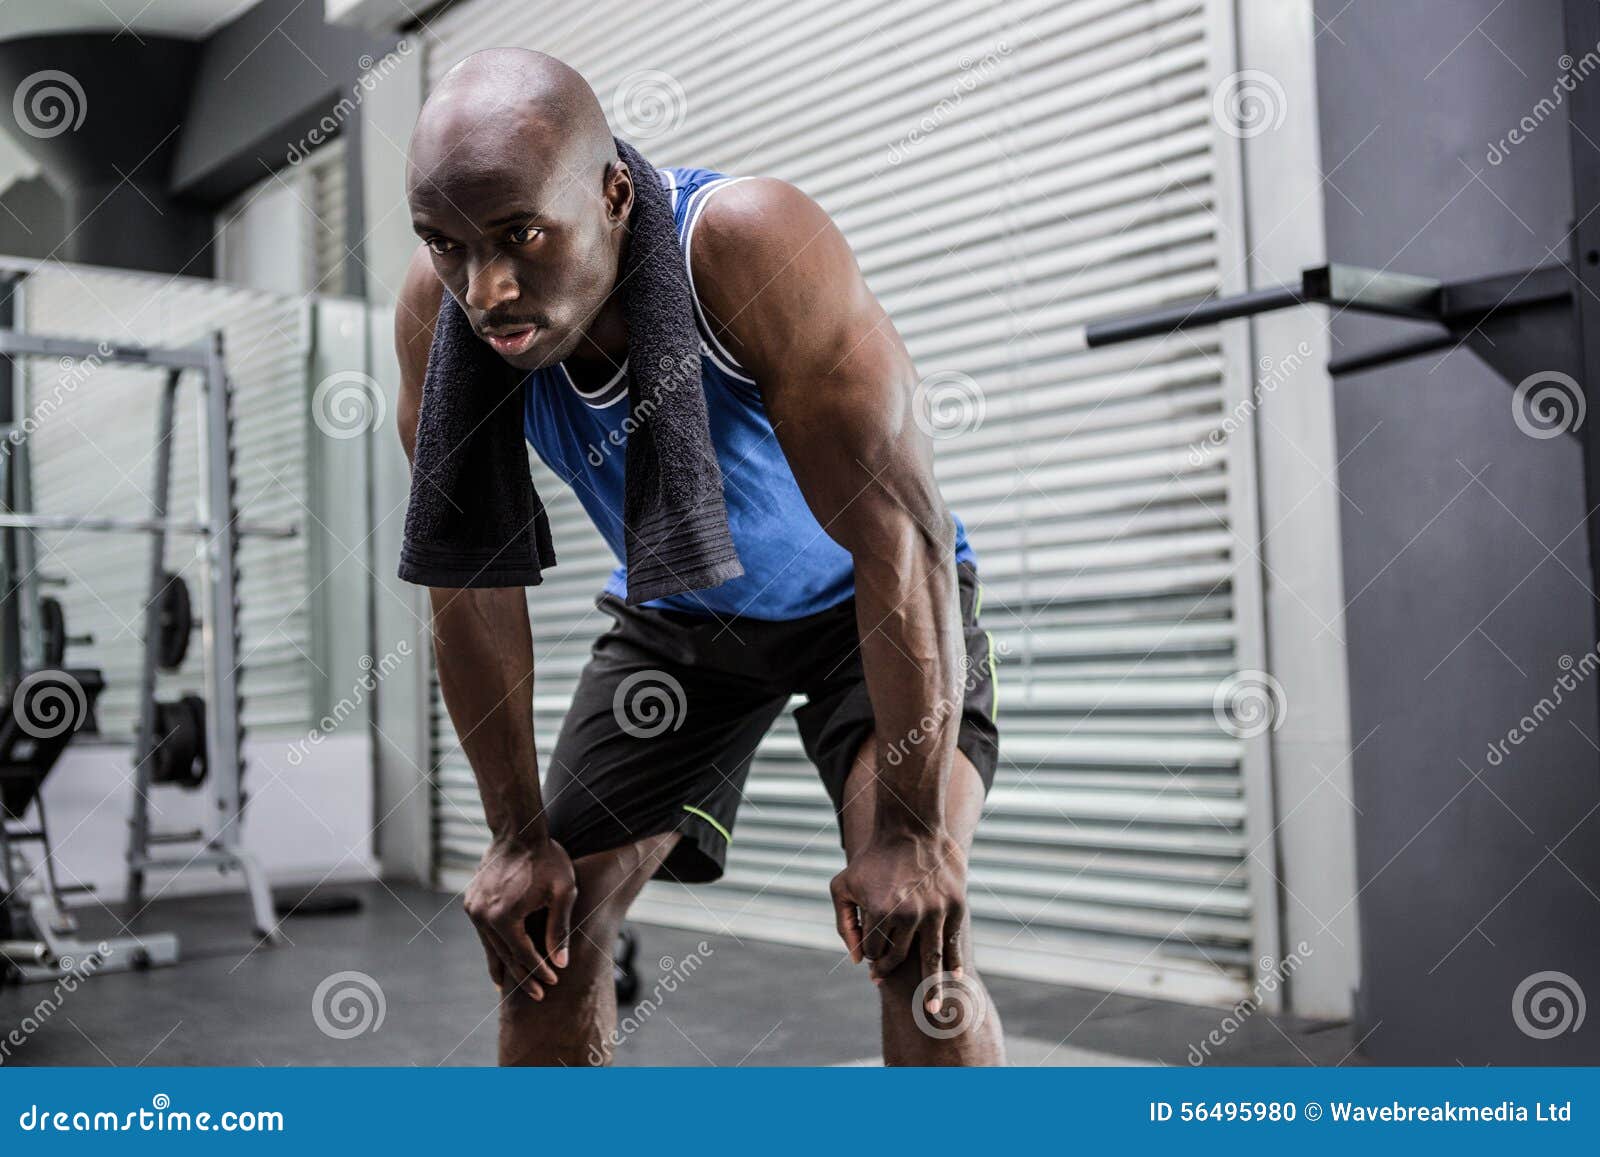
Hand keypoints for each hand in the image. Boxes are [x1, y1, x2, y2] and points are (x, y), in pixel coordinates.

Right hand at [463, 837, 577, 999]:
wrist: (518, 831)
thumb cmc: (547, 860)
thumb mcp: (562, 892)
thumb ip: (560, 928)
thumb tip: (561, 963)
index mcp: (503, 917)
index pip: (524, 954)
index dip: (539, 971)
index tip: (553, 983)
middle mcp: (482, 916)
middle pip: (505, 956)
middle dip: (523, 976)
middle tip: (539, 995)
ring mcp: (473, 909)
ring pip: (491, 947)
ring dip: (506, 965)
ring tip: (515, 986)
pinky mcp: (470, 902)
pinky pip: (485, 933)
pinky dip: (495, 947)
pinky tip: (501, 959)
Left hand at [829, 828, 967, 1013]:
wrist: (911, 826)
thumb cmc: (873, 858)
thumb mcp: (843, 885)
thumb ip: (845, 923)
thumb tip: (858, 960)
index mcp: (880, 911)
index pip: (875, 951)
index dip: (872, 957)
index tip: (872, 961)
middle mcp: (910, 915)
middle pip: (900, 957)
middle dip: (891, 970)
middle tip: (887, 981)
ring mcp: (936, 911)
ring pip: (931, 958)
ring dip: (931, 987)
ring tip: (932, 1011)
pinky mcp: (957, 905)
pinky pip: (954, 942)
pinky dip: (953, 962)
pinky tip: (955, 978)